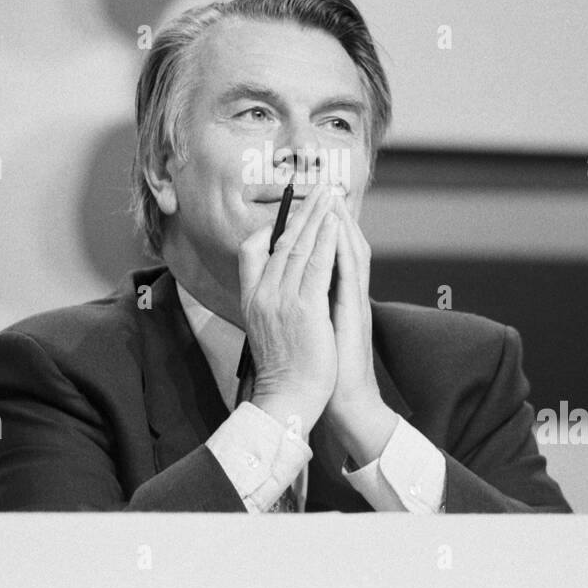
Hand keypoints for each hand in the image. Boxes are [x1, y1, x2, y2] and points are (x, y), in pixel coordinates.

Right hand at [237, 182, 339, 437]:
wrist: (290, 400)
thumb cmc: (286, 371)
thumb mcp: (269, 330)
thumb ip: (271, 303)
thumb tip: (279, 283)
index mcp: (252, 300)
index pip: (252, 251)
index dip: (272, 227)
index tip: (291, 211)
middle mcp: (263, 295)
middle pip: (281, 241)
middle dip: (302, 211)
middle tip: (319, 187)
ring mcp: (283, 300)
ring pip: (300, 247)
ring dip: (317, 216)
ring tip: (330, 193)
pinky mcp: (305, 309)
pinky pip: (316, 265)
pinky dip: (326, 240)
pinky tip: (335, 223)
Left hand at [324, 193, 395, 464]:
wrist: (344, 400)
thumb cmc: (323, 368)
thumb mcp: (313, 328)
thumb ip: (308, 303)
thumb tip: (291, 284)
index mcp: (336, 296)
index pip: (329, 252)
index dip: (324, 226)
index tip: (316, 202)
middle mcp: (347, 294)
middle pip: (342, 244)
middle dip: (333, 214)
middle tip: (328, 187)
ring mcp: (353, 302)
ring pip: (350, 252)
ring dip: (342, 223)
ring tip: (334, 197)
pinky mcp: (354, 313)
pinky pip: (350, 273)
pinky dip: (342, 249)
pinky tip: (335, 230)